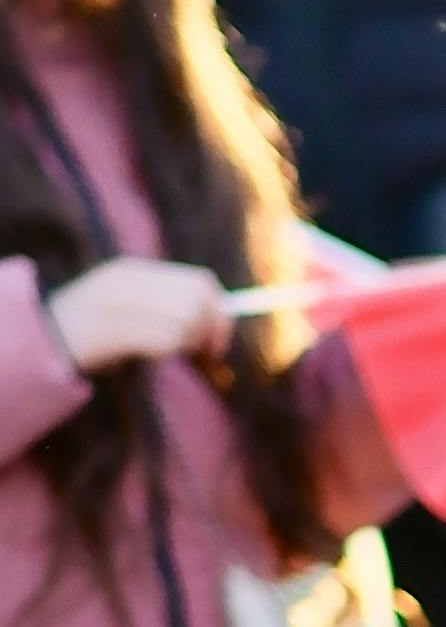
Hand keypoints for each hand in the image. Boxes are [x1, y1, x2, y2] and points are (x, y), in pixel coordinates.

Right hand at [46, 260, 229, 372]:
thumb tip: (218, 319)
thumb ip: (167, 304)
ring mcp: (120, 302)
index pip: (200, 281)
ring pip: (186, 319)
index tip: (219, 339)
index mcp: (135, 271)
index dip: (220, 311)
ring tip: (172, 352)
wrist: (44, 337)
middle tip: (209, 354)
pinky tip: (154, 356)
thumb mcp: (129, 304)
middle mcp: (131, 281)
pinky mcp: (114, 328)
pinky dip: (170, 352)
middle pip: (198, 300)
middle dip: (213, 330)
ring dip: (189, 344)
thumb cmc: (94, 330)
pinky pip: (164, 339)